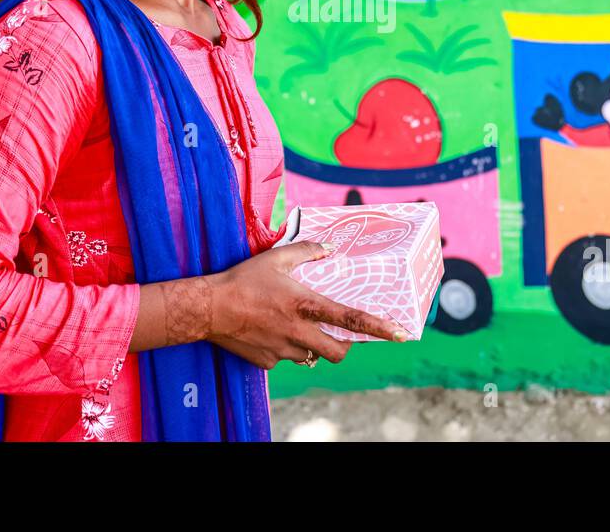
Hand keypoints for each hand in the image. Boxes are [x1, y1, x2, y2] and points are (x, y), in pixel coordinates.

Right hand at [208, 242, 408, 369]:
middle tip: (339, 335)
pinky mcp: (268, 362)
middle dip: (344, 346)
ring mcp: (284, 350)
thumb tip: (329, 248)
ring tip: (297, 328)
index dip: (379, 328)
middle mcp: (299, 331)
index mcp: (305, 305)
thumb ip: (307, 251)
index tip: (401, 335)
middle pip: (338, 351)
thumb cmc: (244, 280)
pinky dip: (286, 348)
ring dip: (313, 345)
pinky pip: (286, 358)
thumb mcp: (276, 257)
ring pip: (312, 356)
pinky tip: (270, 332)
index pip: (351, 319)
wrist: (208, 308)